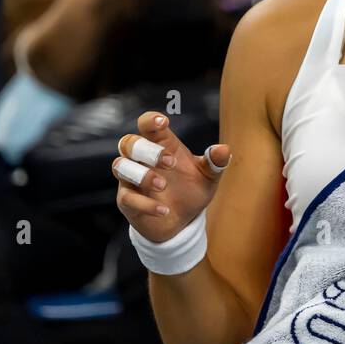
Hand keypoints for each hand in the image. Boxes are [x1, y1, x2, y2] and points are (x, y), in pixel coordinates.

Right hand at [114, 111, 231, 243]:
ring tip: (163, 185)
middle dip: (146, 150)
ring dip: (143, 175)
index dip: (150, 120)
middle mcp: (141, 159)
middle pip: (128, 142)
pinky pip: (127, 198)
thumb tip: (224, 149)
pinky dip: (146, 204)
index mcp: (160, 145)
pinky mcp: (127, 201)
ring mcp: (131, 180)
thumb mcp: (208, 177)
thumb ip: (215, 162)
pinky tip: (164, 210)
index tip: (163, 122)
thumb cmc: (191, 191)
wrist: (183, 223)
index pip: (146, 125)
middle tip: (171, 162)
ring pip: (120, 166)